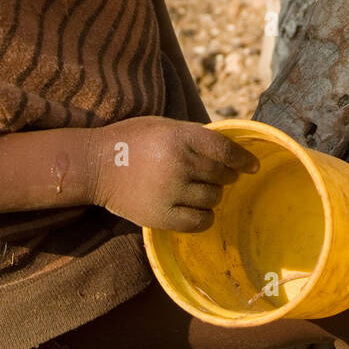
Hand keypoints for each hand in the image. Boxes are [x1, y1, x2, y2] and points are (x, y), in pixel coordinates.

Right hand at [88, 116, 259, 231]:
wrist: (95, 165)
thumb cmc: (131, 140)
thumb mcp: (163, 126)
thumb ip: (193, 136)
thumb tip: (228, 151)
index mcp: (180, 137)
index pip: (224, 150)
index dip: (243, 160)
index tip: (252, 166)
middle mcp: (179, 163)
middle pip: (221, 176)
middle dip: (225, 177)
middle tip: (217, 177)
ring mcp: (171, 191)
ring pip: (213, 199)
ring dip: (212, 195)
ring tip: (197, 190)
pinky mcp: (161, 216)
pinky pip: (199, 222)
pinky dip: (204, 217)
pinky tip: (196, 210)